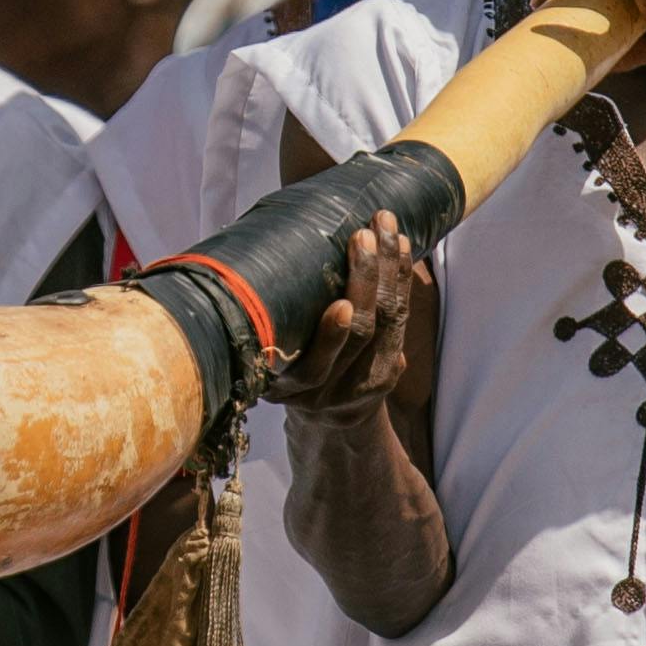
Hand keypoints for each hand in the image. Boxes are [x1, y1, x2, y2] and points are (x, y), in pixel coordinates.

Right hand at [271, 211, 430, 417]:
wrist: (327, 417)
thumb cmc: (281, 370)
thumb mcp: (263, 360)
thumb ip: (259, 324)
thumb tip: (241, 259)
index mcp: (287, 389)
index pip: (316, 367)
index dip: (331, 338)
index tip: (340, 305)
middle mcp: (328, 390)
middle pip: (358, 336)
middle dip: (364, 282)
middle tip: (363, 237)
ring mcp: (364, 381)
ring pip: (386, 322)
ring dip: (390, 270)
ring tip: (388, 229)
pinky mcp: (390, 372)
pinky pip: (401, 320)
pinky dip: (402, 279)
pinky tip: (403, 247)